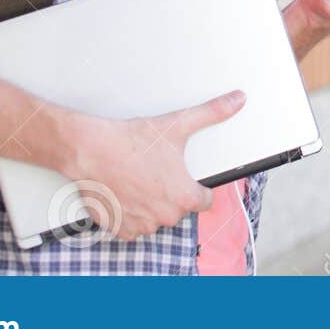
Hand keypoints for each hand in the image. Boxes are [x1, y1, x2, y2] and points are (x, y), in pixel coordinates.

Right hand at [63, 90, 245, 240]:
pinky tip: (126, 193)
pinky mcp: (119, 228)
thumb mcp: (178, 124)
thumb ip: (213, 113)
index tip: (190, 179)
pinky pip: (132, 227)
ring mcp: (141, 225)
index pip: (205, 201)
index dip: (199, 188)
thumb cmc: (132, 141)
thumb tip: (237, 100)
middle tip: (158, 172)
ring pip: (155, 218)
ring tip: (140, 180)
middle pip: (178, 209)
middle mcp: (165, 216)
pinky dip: (130, 214)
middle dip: (171, 193)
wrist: (91, 150)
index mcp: (184, 197)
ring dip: (150, 205)